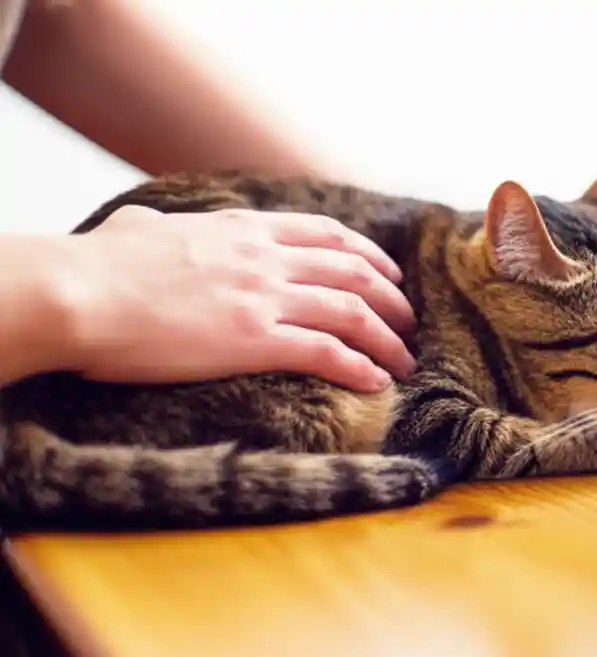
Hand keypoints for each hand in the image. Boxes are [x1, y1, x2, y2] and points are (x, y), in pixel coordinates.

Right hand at [56, 205, 416, 391]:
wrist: (79, 292)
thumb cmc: (96, 265)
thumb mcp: (139, 228)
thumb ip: (160, 227)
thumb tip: (149, 227)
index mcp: (244, 229)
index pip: (328, 236)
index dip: (370, 256)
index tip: (389, 274)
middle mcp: (266, 259)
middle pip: (356, 274)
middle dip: (393, 300)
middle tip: (409, 324)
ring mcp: (265, 298)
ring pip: (354, 314)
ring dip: (389, 340)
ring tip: (406, 362)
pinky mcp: (256, 340)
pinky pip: (329, 353)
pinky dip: (362, 367)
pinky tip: (377, 382)